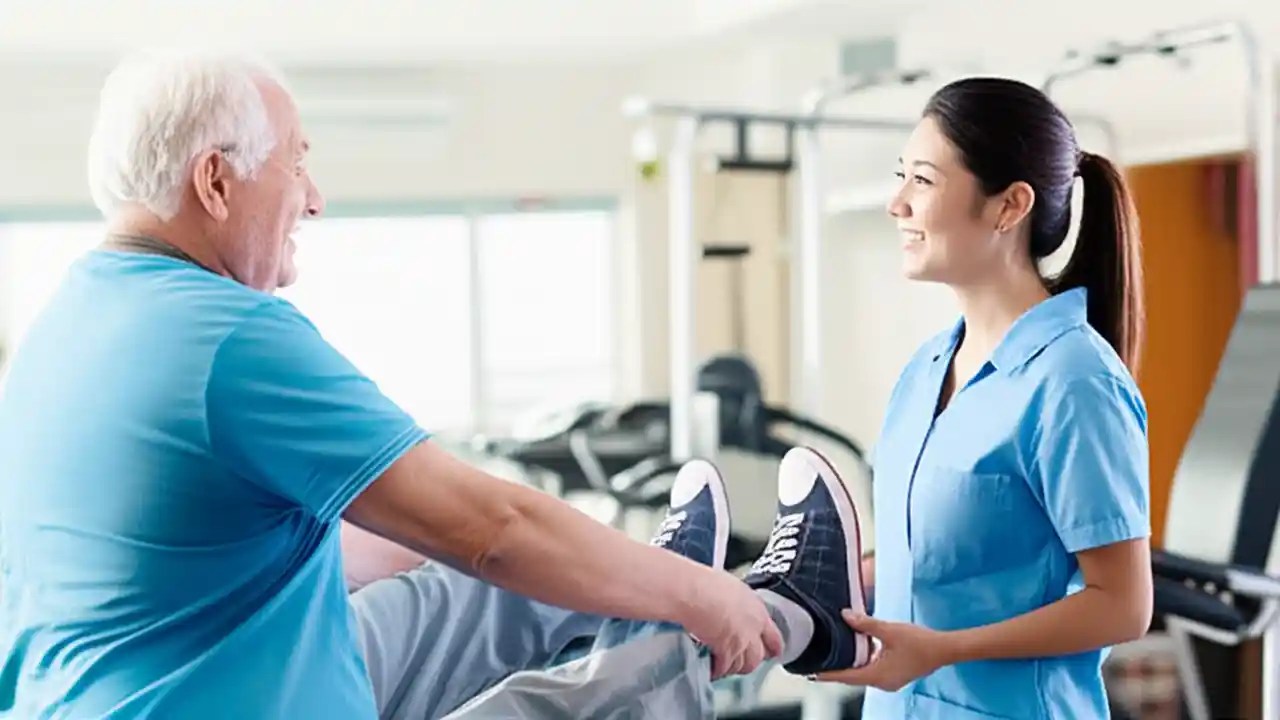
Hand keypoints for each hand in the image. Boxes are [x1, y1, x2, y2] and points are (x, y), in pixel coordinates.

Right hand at [680, 567, 783, 679]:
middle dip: (750, 661)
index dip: (772, 646)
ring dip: (733, 667)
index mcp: (757, 610)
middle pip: (759, 655)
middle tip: (741, 662)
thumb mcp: (731, 589)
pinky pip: (724, 668)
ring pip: (744, 666)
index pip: (773, 635)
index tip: (772, 653)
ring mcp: (741, 642)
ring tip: (723, 667)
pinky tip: (710, 669)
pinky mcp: (726, 652)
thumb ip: (737, 604)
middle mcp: (753, 628)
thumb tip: (730, 610)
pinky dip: (717, 670)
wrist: (695, 592)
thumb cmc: (706, 584)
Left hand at [815, 610, 951, 690]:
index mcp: (877, 676)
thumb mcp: (889, 630)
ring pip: (862, 674)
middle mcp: (881, 683)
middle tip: (818, 661)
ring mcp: (889, 681)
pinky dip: (862, 662)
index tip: (811, 673)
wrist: (944, 649)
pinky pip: (872, 671)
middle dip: (836, 669)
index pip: (845, 677)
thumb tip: (845, 615)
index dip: (827, 674)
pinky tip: (858, 651)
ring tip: (832, 655)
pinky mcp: (894, 675)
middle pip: (852, 677)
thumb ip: (865, 623)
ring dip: (849, 665)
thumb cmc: (920, 642)